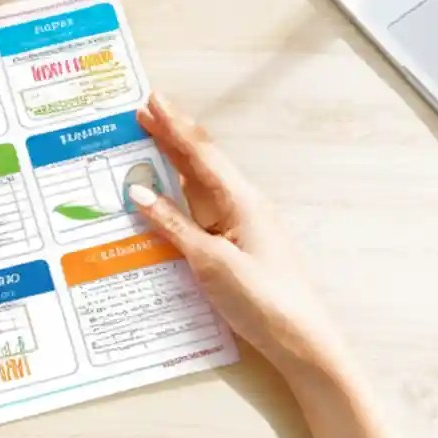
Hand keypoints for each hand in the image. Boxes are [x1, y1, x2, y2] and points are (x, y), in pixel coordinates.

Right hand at [129, 93, 397, 437]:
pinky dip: (175, 197)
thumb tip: (138, 194)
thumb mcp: (211, 261)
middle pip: (199, 161)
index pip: (200, 152)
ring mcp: (236, 224)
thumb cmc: (262, 297)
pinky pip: (198, 211)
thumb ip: (173, 226)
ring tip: (144, 143)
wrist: (299, 338)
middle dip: (170, 135)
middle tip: (140, 111)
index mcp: (239, 198)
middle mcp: (239, 203)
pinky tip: (159, 198)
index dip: (173, 124)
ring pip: (197, 184)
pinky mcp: (232, 245)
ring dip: (171, 162)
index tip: (150, 99)